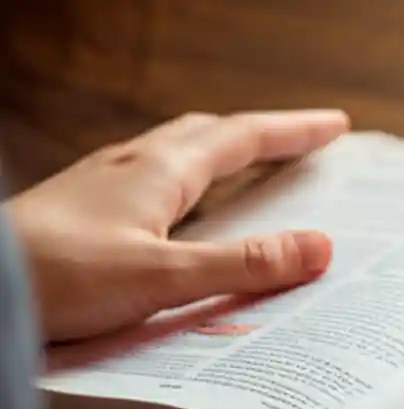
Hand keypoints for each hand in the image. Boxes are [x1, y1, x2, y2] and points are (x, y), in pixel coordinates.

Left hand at [4, 109, 349, 342]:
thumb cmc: (59, 278)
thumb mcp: (165, 277)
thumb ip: (244, 264)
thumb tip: (320, 248)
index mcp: (161, 171)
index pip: (243, 138)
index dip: (293, 130)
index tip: (335, 125)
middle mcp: (133, 165)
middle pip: (210, 134)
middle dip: (261, 134)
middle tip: (301, 141)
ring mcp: (102, 183)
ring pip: (177, 153)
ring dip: (223, 153)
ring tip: (251, 167)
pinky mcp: (81, 209)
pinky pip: (152, 180)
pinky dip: (188, 182)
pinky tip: (181, 209)